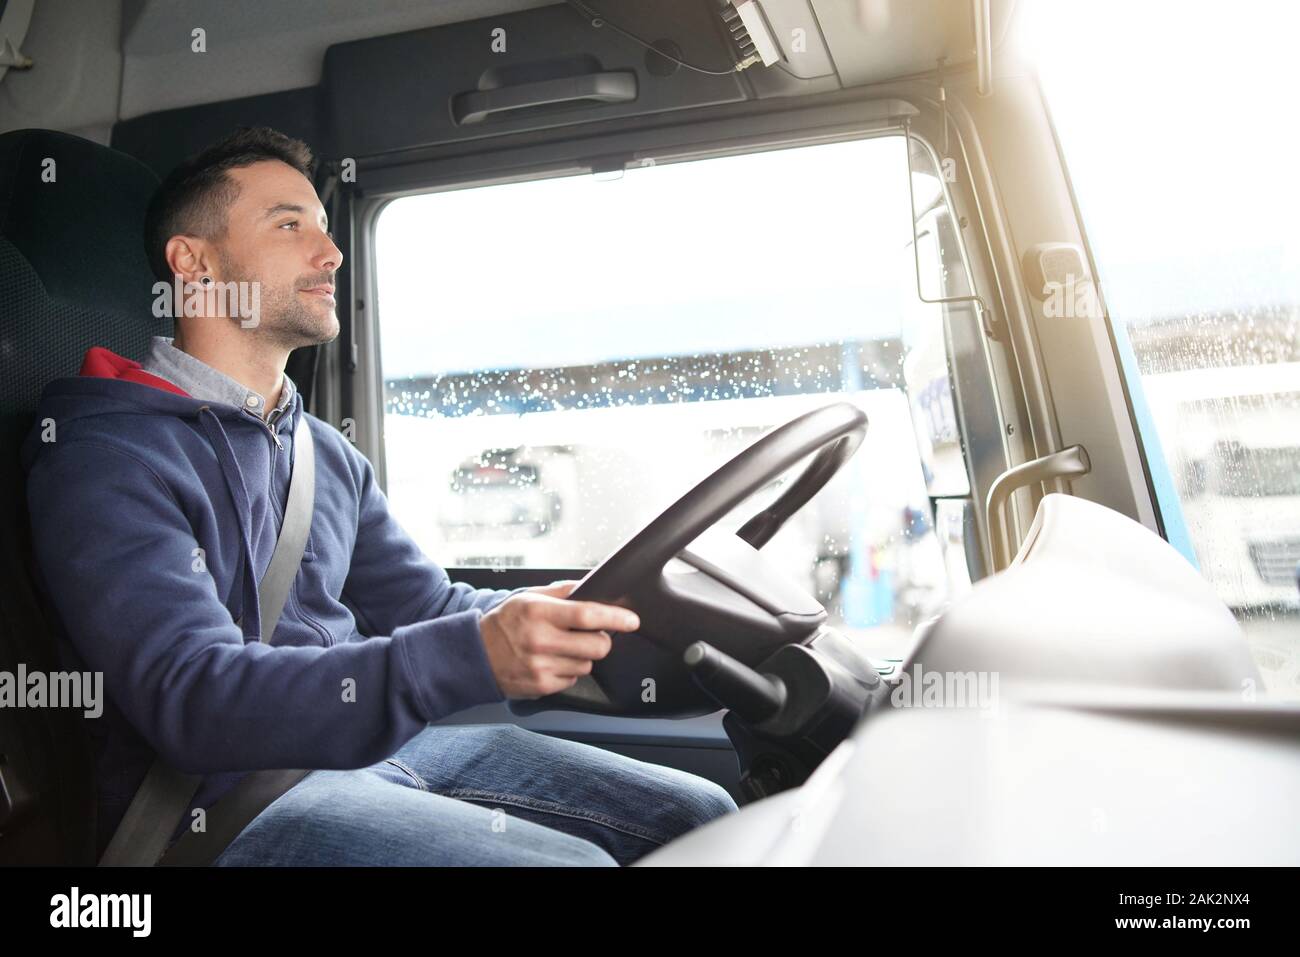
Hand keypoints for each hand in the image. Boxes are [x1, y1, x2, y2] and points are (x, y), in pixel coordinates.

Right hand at [479, 580, 639, 698]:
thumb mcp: (528, 597)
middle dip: (601, 640)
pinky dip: (568, 671)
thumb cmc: (505, 622)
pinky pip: (573, 680)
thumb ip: (562, 592)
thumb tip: (592, 585)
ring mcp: (541, 666)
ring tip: (562, 648)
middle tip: (592, 635)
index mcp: (539, 612)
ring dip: (583, 657)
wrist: (475, 654)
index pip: (587, 615)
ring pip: (588, 665)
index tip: (632, 620)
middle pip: (597, 646)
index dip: (615, 618)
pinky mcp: (541, 686)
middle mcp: (540, 640)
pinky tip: (551, 662)